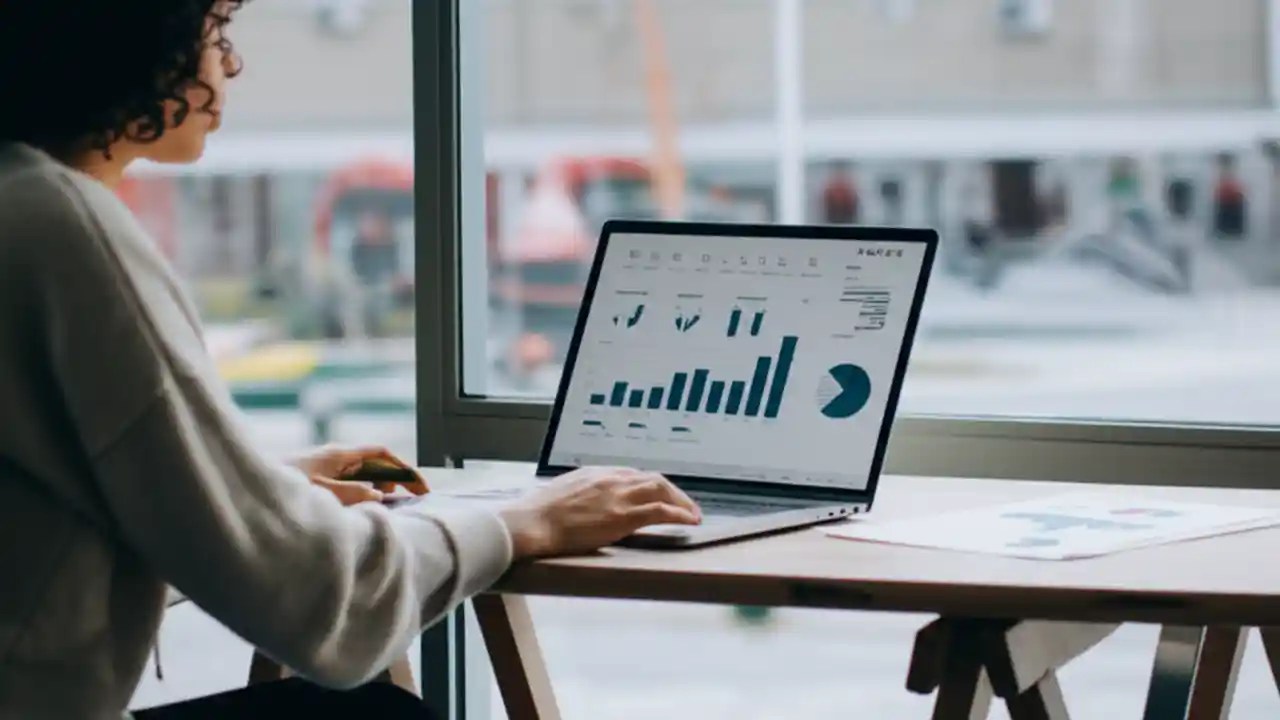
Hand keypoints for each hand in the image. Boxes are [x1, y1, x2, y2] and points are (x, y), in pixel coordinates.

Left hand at [289, 445, 427, 506]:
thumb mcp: (318, 493)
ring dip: (379, 493)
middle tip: (414, 505)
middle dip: (397, 484)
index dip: (405, 469)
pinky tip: (363, 515)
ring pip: (363, 478)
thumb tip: (378, 496)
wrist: (240, 489)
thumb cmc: (278, 487)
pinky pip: (348, 488)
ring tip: (391, 513)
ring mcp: (325, 470)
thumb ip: (350, 494)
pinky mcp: (315, 483)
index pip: (382, 454)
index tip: (422, 489)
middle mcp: (335, 459)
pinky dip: (361, 499)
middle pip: (376, 466)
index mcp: (339, 454)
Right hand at [497, 467, 701, 558]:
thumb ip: (582, 492)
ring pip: (661, 490)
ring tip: (693, 514)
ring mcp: (618, 496)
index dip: (652, 485)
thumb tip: (588, 501)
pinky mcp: (623, 516)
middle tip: (685, 505)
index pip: (634, 474)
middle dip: (673, 491)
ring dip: (682, 502)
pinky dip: (679, 513)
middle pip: (653, 479)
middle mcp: (611, 478)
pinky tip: (690, 520)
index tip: (661, 495)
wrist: (532, 522)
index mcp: (597, 472)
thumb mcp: (564, 492)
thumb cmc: (540, 513)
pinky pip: (660, 511)